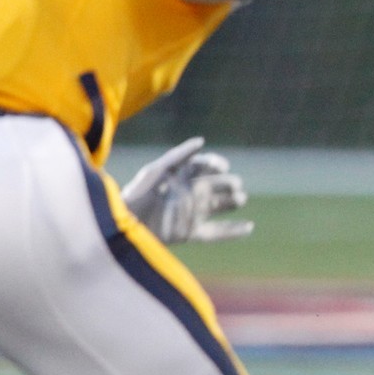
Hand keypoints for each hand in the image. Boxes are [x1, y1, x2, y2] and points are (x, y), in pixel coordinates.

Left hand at [120, 137, 252, 243]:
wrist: (124, 225)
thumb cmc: (138, 194)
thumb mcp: (157, 169)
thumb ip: (179, 155)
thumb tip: (202, 141)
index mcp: (179, 176)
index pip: (203, 165)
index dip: (215, 164)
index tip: (222, 167)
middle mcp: (187, 193)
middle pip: (214, 186)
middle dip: (228, 184)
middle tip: (236, 185)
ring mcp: (189, 214)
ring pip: (218, 206)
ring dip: (232, 202)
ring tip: (241, 199)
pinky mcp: (189, 233)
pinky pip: (215, 232)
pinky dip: (232, 231)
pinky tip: (250, 227)